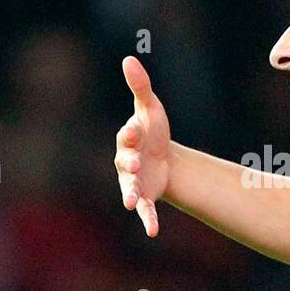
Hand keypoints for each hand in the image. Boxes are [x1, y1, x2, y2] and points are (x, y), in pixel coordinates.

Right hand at [114, 56, 170, 236]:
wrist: (165, 159)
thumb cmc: (153, 131)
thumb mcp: (151, 108)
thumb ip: (140, 86)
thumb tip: (128, 58)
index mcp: (128, 139)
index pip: (126, 135)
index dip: (130, 133)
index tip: (135, 129)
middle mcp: (125, 163)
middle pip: (124, 164)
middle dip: (127, 164)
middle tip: (133, 164)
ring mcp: (133, 182)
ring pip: (128, 189)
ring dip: (129, 194)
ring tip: (131, 202)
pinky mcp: (144, 198)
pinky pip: (145, 210)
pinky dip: (148, 220)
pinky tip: (152, 231)